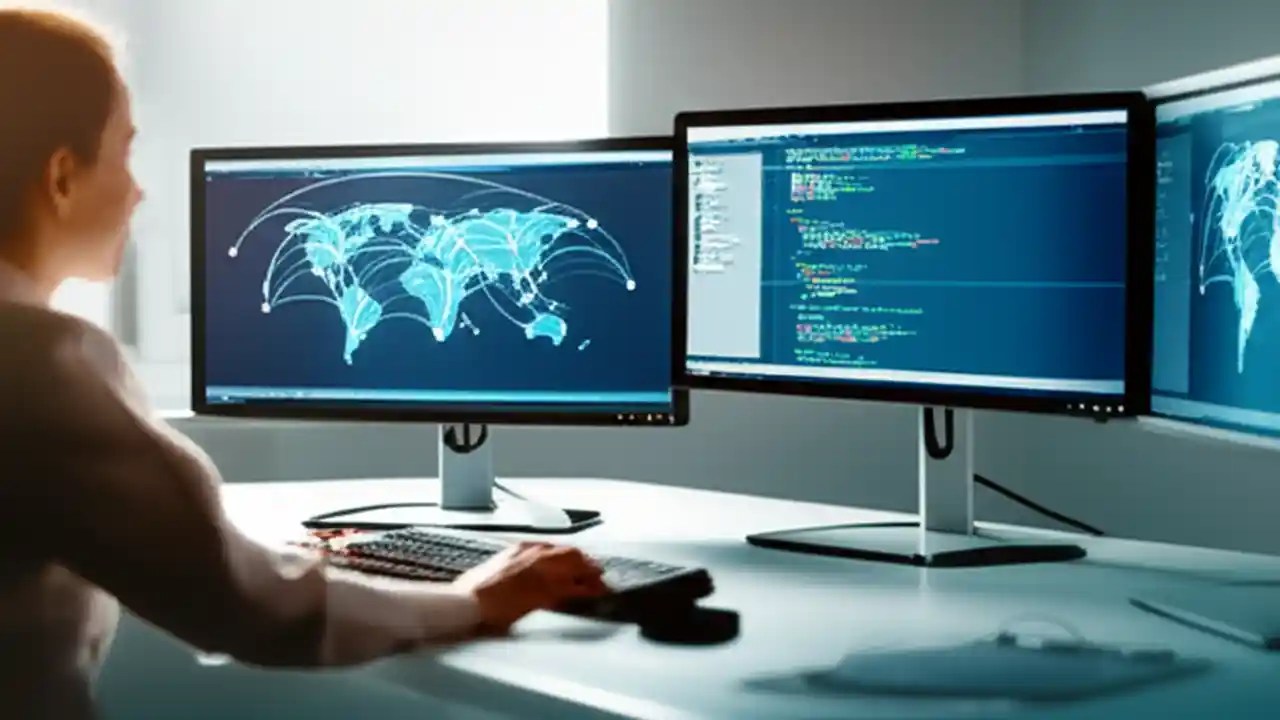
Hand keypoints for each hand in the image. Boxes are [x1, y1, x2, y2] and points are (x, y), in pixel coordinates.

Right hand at [452, 541, 608, 634]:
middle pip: (569, 553)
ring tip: (602, 582)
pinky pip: (576, 588)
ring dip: (591, 574)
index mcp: (519, 548)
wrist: (467, 602)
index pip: (551, 547)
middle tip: (596, 570)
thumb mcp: (492, 570)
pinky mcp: (548, 590)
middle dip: (584, 561)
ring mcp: (543, 571)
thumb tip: (508, 577)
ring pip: (577, 567)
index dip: (566, 555)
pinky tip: (599, 595)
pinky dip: (590, 590)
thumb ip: (506, 569)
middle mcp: (534, 554)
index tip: (574, 561)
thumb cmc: (471, 591)